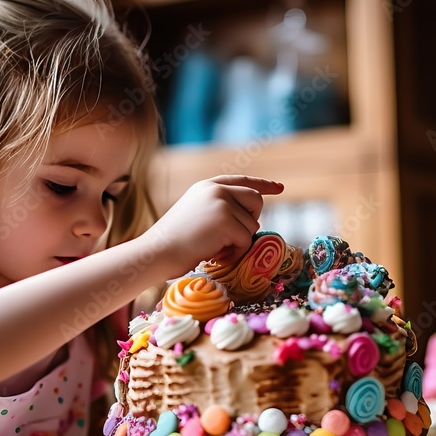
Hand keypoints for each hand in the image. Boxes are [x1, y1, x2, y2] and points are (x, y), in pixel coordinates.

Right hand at [143, 175, 283, 273]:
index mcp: (208, 186)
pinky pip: (246, 240)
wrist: (157, 252)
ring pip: (252, 225)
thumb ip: (220, 209)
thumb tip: (251, 219)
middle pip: (255, 199)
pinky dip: (235, 253)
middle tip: (233, 237)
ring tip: (214, 248)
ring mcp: (222, 203)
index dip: (263, 184)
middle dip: (251, 221)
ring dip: (238, 243)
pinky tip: (216, 254)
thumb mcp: (196, 214)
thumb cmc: (173, 242)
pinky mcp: (226, 221)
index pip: (242, 181)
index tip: (279, 187)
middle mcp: (217, 190)